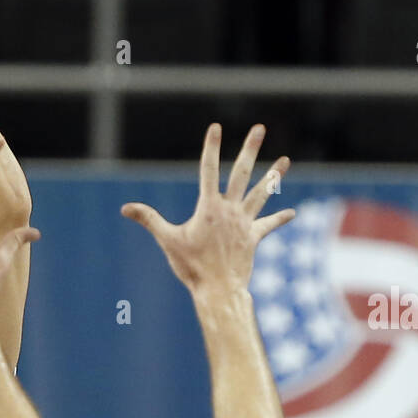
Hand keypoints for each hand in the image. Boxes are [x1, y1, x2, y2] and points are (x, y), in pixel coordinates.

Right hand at [121, 123, 294, 296]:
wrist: (218, 290)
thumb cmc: (192, 267)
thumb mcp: (168, 240)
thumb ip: (149, 219)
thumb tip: (125, 208)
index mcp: (209, 208)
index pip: (208, 170)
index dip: (211, 148)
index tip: (215, 127)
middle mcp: (230, 210)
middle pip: (242, 173)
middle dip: (250, 149)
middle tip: (259, 129)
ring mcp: (244, 223)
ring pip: (262, 193)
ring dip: (274, 176)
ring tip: (286, 159)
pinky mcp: (253, 238)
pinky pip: (268, 225)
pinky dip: (279, 219)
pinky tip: (292, 212)